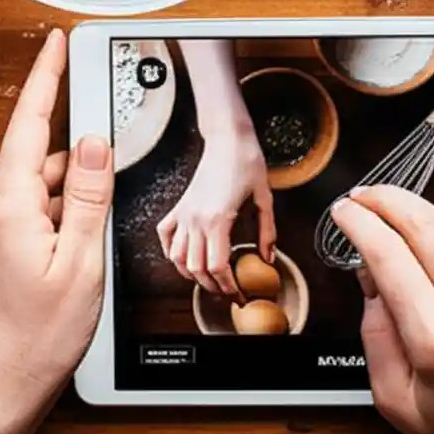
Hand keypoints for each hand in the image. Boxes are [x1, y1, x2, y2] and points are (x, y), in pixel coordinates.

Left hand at [0, 30, 114, 413]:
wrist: (4, 386)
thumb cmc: (40, 335)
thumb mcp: (81, 261)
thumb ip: (91, 196)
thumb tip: (98, 143)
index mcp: (11, 204)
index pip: (31, 123)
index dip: (46, 77)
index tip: (57, 42)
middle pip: (44, 154)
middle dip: (84, 157)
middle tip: (119, 163)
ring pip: (48, 185)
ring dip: (80, 196)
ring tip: (100, 239)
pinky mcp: (5, 245)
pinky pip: (42, 210)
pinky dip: (70, 216)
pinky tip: (88, 245)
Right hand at [157, 126, 275, 293]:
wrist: (228, 139)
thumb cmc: (247, 163)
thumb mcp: (265, 200)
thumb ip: (267, 232)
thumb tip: (268, 258)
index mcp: (219, 220)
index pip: (218, 267)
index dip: (228, 286)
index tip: (237, 294)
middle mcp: (196, 220)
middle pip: (197, 268)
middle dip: (211, 286)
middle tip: (225, 292)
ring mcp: (184, 213)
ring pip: (177, 257)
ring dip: (190, 274)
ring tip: (207, 280)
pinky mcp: (178, 206)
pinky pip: (165, 236)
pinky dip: (171, 252)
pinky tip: (183, 258)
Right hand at [330, 185, 433, 433]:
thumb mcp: (397, 402)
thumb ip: (375, 333)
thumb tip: (369, 274)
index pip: (388, 255)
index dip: (359, 223)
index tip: (344, 211)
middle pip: (426, 222)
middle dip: (388, 199)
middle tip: (366, 196)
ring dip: (425, 224)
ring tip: (405, 236)